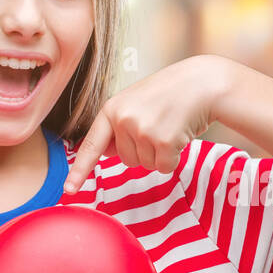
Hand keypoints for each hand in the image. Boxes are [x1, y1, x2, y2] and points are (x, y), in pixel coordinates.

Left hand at [64, 54, 229, 191]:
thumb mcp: (137, 103)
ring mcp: (142, 130)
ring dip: (160, 153)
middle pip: (127, 160)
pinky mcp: (163, 142)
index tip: (69, 190)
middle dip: (144, 150)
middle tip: (160, 125)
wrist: (203, 83)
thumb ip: (119, 126)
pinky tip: (180, 135)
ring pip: (146, 165)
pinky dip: (174, 158)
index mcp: (112, 108)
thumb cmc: (171, 93)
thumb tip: (105, 152)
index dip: (80, 170)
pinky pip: (164, 167)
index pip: (92, 144)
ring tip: (171, 126)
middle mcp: (123, 119)